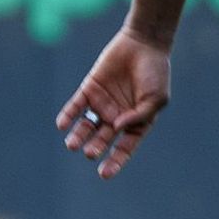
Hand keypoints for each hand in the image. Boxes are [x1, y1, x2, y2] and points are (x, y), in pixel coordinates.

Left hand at [57, 27, 172, 178]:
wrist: (143, 44)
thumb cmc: (155, 73)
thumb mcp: (156, 98)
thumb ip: (140, 115)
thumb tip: (118, 128)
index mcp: (135, 123)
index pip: (124, 148)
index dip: (115, 162)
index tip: (104, 174)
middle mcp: (116, 117)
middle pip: (102, 139)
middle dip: (95, 148)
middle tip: (89, 152)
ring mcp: (102, 104)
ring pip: (86, 126)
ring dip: (79, 136)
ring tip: (73, 145)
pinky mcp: (90, 89)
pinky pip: (76, 106)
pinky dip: (68, 115)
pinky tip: (62, 124)